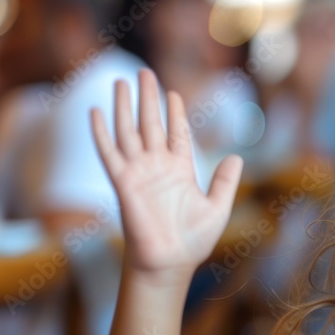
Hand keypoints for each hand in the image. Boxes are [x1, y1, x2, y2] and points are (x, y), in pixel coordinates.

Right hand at [91, 69, 242, 281]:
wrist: (170, 262)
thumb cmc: (193, 240)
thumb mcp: (218, 208)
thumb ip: (226, 182)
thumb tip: (238, 157)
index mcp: (181, 171)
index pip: (176, 134)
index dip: (175, 113)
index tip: (172, 93)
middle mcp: (158, 167)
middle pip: (151, 124)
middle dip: (147, 98)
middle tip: (144, 72)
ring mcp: (139, 173)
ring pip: (129, 131)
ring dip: (124, 106)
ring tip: (120, 81)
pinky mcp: (123, 183)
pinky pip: (109, 153)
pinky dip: (101, 132)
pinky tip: (96, 111)